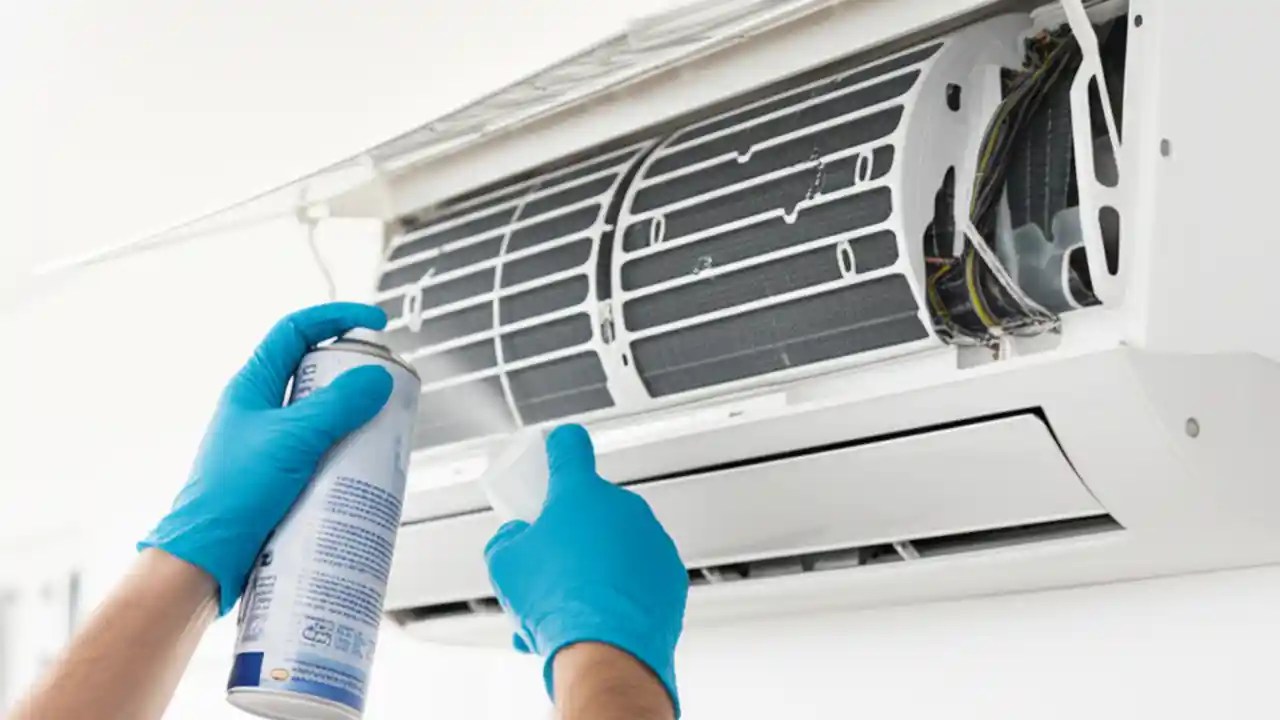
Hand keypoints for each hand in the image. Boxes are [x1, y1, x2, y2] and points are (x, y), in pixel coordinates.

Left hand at [139, 303, 393, 614]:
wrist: (208, 558)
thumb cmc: (234, 494)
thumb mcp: (293, 439)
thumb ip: (337, 405)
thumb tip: (376, 378)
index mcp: (251, 385)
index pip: (296, 330)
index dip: (336, 318)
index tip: (374, 322)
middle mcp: (259, 409)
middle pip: (313, 372)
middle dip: (353, 374)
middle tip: (383, 384)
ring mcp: (269, 443)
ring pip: (321, 415)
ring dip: (352, 417)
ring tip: (381, 427)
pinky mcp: (280, 475)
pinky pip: (320, 450)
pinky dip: (344, 451)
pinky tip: (363, 466)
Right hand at [484, 425, 687, 715]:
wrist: (606, 653)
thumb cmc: (554, 602)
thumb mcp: (505, 565)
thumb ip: (506, 539)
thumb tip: (514, 537)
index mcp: (581, 493)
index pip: (570, 448)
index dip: (560, 446)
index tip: (560, 446)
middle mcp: (623, 508)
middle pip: (591, 510)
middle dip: (570, 535)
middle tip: (546, 570)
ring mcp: (653, 540)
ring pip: (614, 548)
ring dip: (591, 571)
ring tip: (563, 611)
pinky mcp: (671, 575)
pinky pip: (638, 577)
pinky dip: (619, 594)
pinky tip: (595, 622)